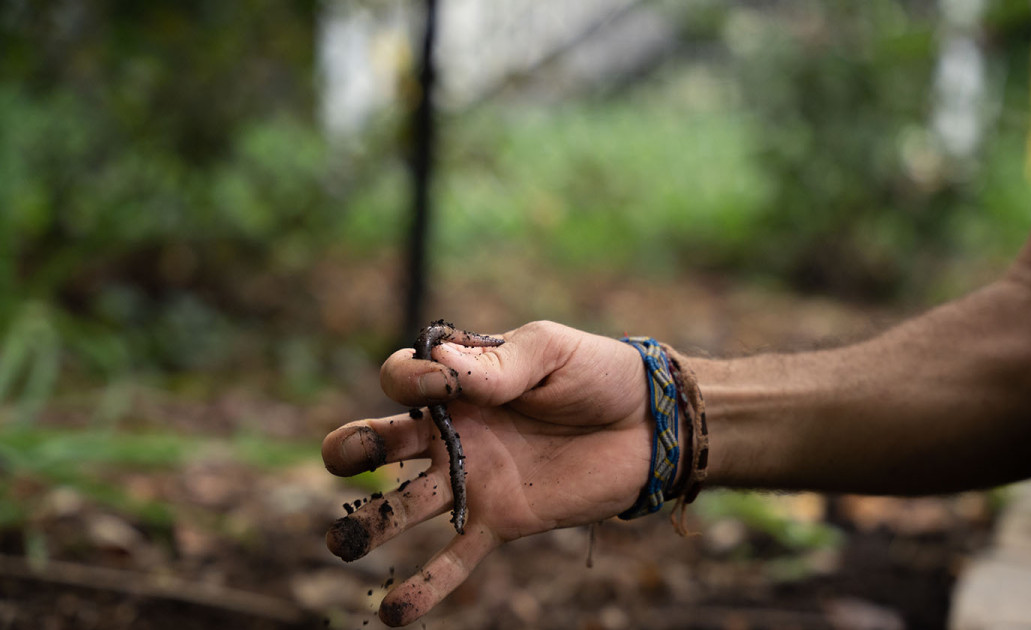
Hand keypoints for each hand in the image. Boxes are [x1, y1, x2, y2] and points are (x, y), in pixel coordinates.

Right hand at [321, 321, 652, 626]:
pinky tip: (396, 614)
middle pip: (385, 443)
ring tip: (341, 545)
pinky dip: (426, 586)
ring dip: (371, 525)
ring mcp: (475, 481)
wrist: (651, 425)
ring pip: (407, 506)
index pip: (405, 379)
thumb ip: (497, 362)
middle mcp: (457, 433)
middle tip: (339, 458)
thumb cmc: (599, 374)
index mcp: (462, 382)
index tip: (431, 382)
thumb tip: (439, 362)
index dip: (406, 379)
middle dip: (353, 449)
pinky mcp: (502, 521)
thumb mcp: (549, 352)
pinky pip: (456, 557)